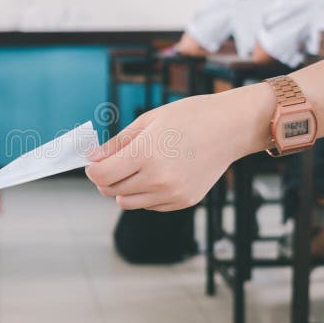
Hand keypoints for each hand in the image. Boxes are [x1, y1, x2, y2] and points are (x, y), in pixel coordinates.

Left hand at [86, 85, 273, 210]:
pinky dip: (146, 193)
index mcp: (146, 154)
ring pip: (128, 202)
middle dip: (106, 178)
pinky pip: (150, 205)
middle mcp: (158, 179)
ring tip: (139, 166)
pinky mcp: (183, 202)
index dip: (92, 169)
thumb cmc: (190, 117)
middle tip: (115, 162)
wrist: (231, 128)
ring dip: (125, 188)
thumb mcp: (148, 121)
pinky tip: (160, 173)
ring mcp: (172, 194)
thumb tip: (92, 158)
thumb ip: (117, 143)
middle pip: (111, 191)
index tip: (94, 162)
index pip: (101, 176)